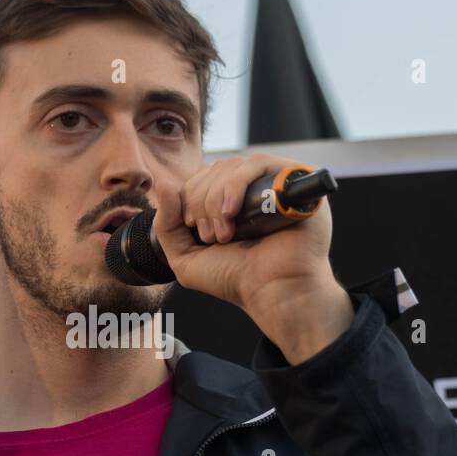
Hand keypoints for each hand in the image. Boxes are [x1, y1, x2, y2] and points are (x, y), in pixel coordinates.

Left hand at [153, 153, 354, 363]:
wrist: (273, 291)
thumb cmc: (235, 280)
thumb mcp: (186, 257)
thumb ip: (167, 223)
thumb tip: (162, 182)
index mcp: (230, 203)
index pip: (202, 177)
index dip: (190, 196)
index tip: (195, 229)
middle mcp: (252, 192)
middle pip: (216, 169)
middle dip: (202, 201)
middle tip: (211, 236)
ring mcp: (274, 185)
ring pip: (233, 165)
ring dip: (216, 199)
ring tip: (225, 233)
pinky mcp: (293, 182)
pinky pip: (259, 164)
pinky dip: (236, 185)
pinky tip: (232, 212)